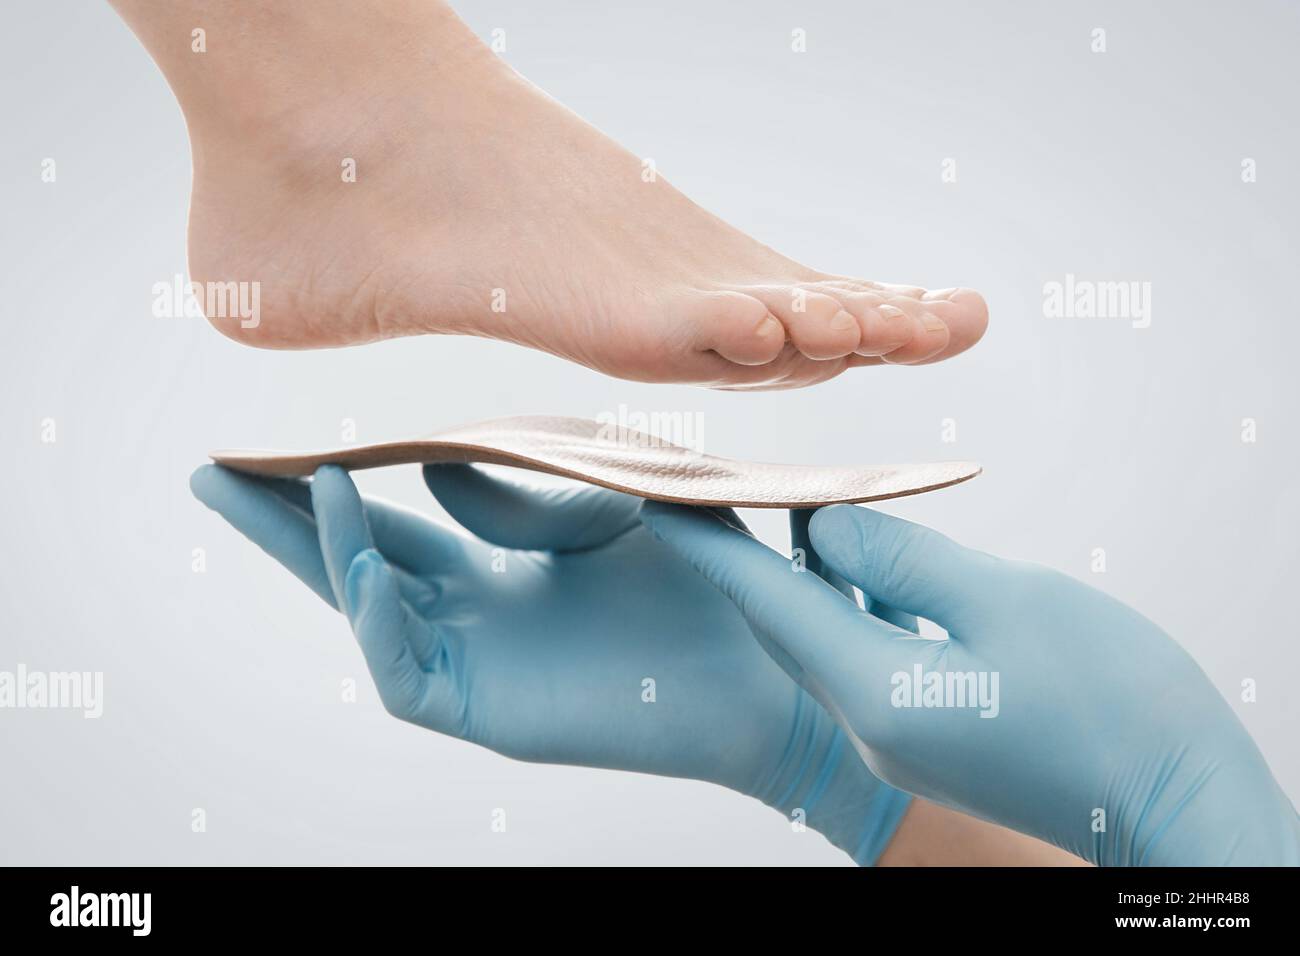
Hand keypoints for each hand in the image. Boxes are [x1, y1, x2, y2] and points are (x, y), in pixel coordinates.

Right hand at [190, 463, 911, 862]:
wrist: (781, 655)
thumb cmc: (712, 575)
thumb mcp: (614, 505)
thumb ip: (528, 492)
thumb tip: (440, 464)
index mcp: (505, 566)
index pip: (401, 521)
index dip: (350, 480)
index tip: (309, 432)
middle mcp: (480, 615)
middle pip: (355, 564)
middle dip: (283, 521)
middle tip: (213, 472)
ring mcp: (483, 666)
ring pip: (366, 616)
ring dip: (320, 554)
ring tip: (286, 488)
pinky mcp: (496, 715)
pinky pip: (408, 675)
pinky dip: (378, 622)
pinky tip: (366, 566)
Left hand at [640, 501, 1299, 865]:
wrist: (1178, 800)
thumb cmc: (1114, 702)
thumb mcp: (1005, 600)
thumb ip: (902, 557)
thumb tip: (823, 526)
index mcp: (875, 691)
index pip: (767, 603)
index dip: (708, 544)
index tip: (657, 496)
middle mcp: (868, 722)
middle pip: (784, 622)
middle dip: (741, 555)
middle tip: (709, 490)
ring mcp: (896, 734)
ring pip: (825, 637)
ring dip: (800, 574)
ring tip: (779, 507)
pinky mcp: (928, 732)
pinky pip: (866, 653)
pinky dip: (853, 600)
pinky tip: (859, 560)